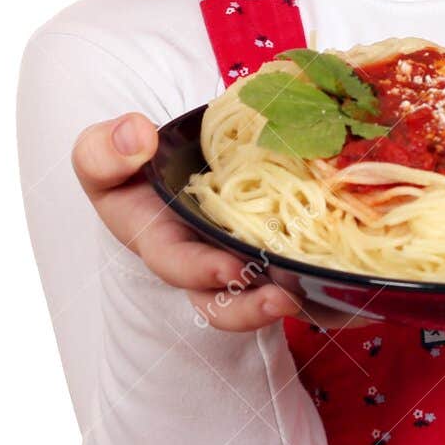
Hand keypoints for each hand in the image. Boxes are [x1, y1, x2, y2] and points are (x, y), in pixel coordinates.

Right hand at [72, 112, 301, 331]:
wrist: (165, 157)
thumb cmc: (129, 163)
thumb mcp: (101, 154)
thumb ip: (104, 151)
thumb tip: (137, 136)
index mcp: (159, 241)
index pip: (175, 264)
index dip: (202, 272)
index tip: (231, 270)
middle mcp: (202, 258)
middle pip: (223, 301)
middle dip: (251, 307)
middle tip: (284, 299)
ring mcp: (238, 254)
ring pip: (259, 294)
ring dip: (284, 299)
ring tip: (311, 296)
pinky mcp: (271, 240)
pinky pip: (291, 265)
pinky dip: (315, 274)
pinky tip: (343, 271)